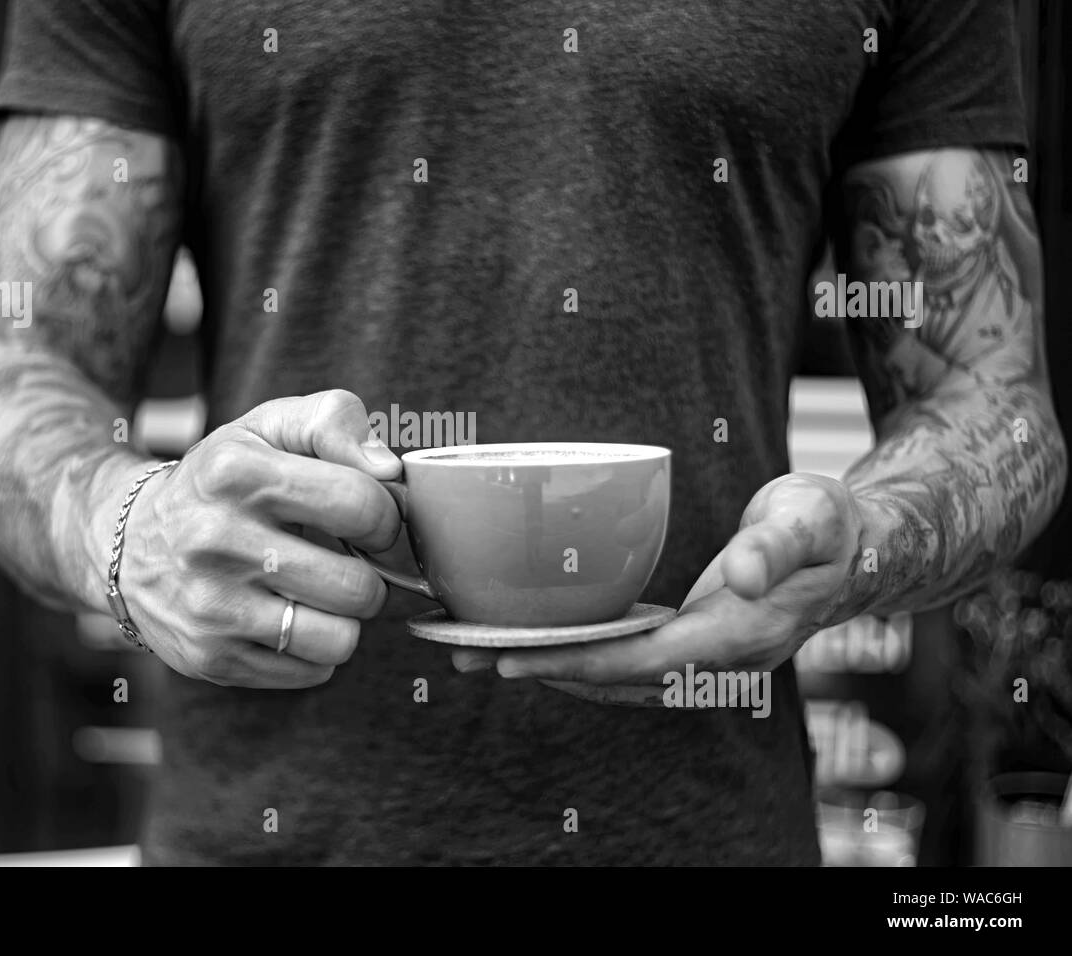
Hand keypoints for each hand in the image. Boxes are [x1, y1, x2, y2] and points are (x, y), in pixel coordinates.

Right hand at [114, 390, 401, 687]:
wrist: (128, 543)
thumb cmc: (220, 482)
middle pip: (358, 586)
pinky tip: (288, 617)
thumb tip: (387, 468)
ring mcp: (211, 606)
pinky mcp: (211, 657)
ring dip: (345, 619)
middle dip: (369, 575)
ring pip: (340, 638)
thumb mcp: (266, 428)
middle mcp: (217, 540)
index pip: (361, 506)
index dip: (384, 517)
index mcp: (237, 474)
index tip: (368, 520)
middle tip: (345, 561)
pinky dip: (315, 648)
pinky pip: (311, 670)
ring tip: (320, 593)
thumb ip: (333, 421)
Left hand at [452, 473, 865, 703]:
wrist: (854, 548)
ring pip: (611, 675)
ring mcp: (701, 656)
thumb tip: (738, 576)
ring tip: (478, 650)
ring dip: (548, 665)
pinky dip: (575, 651)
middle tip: (464, 657)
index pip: (638, 661)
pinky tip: (536, 637)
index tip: (511, 659)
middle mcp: (713, 659)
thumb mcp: (811, 517)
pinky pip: (622, 657)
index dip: (573, 662)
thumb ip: (776, 546)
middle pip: (612, 677)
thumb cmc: (827, 525)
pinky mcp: (689, 640)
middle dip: (540, 669)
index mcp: (736, 636)